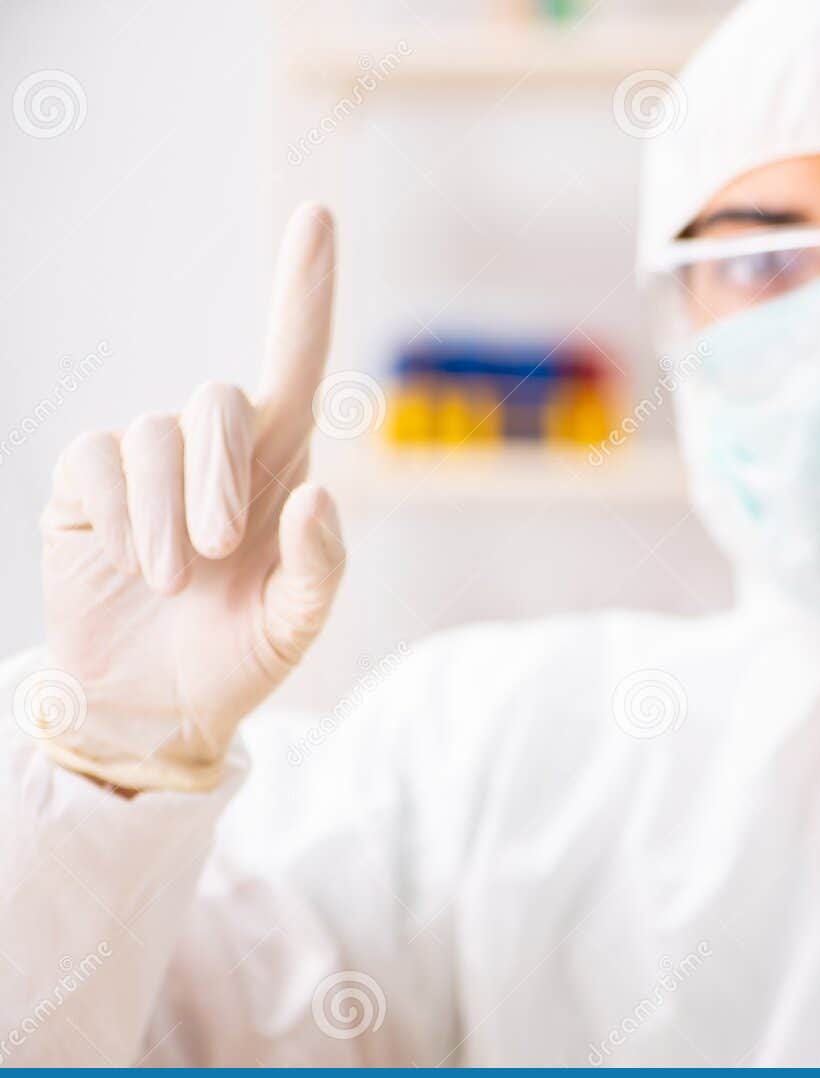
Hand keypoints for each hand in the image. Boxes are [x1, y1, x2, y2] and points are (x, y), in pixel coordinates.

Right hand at [37, 205, 346, 791]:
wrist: (156, 706)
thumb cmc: (240, 653)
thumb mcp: (298, 623)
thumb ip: (321, 566)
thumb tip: (314, 497)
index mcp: (279, 466)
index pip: (296, 359)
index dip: (304, 289)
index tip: (317, 215)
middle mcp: (213, 450)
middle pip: (220, 397)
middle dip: (223, 471)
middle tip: (221, 547)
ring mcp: (144, 462)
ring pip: (155, 432)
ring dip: (170, 511)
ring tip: (177, 578)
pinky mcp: (84, 484)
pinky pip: (97, 458)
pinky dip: (122, 512)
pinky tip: (136, 564)